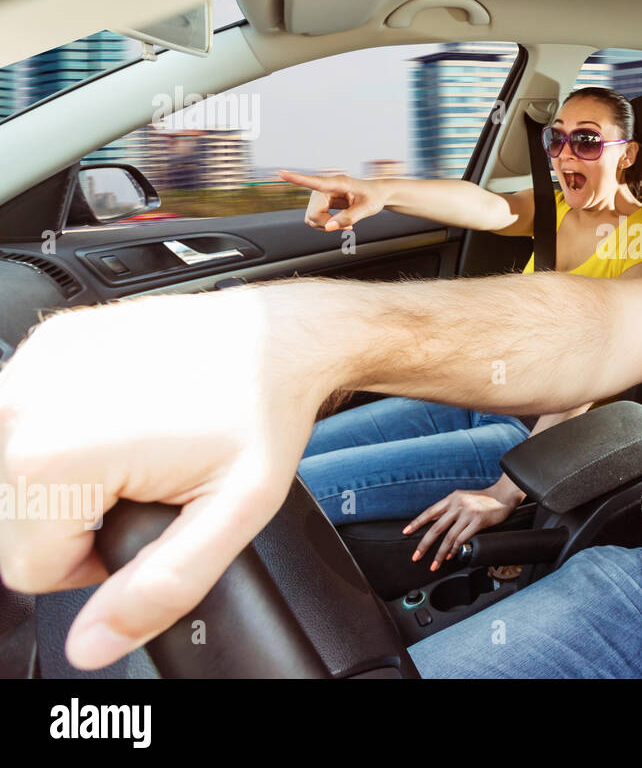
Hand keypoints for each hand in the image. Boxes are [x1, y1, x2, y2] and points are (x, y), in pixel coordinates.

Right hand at [0, 288, 334, 669]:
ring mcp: (30, 368)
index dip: (97, 564)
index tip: (148, 521)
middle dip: (82, 520)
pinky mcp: (45, 346)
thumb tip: (95, 644)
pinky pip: (32, 425)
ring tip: (142, 449)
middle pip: (18, 523)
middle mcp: (22, 406)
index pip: (30, 569)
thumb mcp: (231, 514)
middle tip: (153, 482)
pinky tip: (126, 417)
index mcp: (51, 456)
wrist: (277, 337)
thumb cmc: (261, 410)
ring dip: (73, 479)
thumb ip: (161, 587)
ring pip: (17, 477)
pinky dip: (71, 433)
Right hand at [277, 169, 386, 231]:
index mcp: (338, 183)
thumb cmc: (374, 197)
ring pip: (311, 217)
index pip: (315, 182)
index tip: (281, 173)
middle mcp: (325, 187)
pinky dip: (325, 225)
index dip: (297, 179)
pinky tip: (339, 222)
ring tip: (345, 223)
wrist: (377, 195)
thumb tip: (329, 227)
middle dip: (326, 224)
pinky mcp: (321, 202)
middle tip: (348, 226)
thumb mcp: (367, 209)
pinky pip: (314, 219)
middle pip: (313, 212)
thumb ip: (349, 218)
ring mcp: (321, 195)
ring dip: (325, 225)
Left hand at [402, 482, 521, 570]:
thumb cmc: (483, 499)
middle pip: (436, 528)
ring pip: (449, 537)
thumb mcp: (463, 498)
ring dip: (440, 553)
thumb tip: (434, 521)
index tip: (406, 532)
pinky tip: (451, 556)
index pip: (430, 512)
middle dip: (424, 544)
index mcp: (452, 498)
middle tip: (416, 556)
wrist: (503, 496)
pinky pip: (462, 539)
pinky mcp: (478, 521)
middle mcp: (458, 505)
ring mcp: (468, 513)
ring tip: (435, 564)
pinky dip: (454, 550)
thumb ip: (450, 509)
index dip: (417, 523)